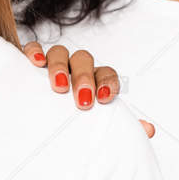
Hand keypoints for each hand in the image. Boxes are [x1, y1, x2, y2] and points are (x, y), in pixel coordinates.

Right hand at [21, 40, 154, 137]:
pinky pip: (33, 49)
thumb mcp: (96, 126)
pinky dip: (34, 51)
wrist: (41, 123)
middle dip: (85, 77)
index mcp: (94, 82)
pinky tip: (35, 62)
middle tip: (82, 99)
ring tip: (58, 86)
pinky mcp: (30, 63)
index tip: (104, 99)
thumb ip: (121, 127)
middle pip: (84, 60)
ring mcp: (54, 64)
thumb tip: (148, 130)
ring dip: (60, 67)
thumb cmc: (74, 123)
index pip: (107, 74)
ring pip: (60, 52)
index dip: (108, 83)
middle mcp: (75, 69)